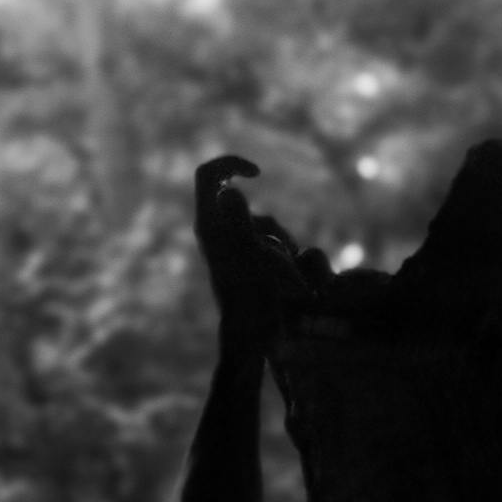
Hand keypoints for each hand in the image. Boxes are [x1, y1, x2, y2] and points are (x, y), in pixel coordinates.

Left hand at [193, 153, 276, 340]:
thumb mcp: (250, 254)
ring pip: (263, 227)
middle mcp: (216, 234)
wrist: (254, 336)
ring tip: (285, 279)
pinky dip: (285, 259)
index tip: (257, 173)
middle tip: (277, 252)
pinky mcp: (246, 266)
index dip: (230, 164)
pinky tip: (294, 285)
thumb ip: (238, 220)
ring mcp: (231, 251)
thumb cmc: (253, 298)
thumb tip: (229, 190)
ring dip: (280, 246)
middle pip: (243, 206)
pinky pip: (271, 247)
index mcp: (209, 224)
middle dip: (268, 223)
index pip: (208, 175)